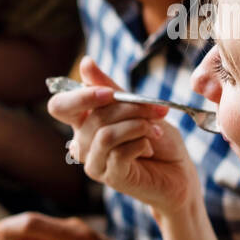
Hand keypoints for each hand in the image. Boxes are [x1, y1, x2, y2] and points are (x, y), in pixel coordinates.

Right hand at [47, 57, 197, 214]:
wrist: (179, 171)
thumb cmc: (157, 139)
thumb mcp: (137, 107)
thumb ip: (110, 89)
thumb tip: (86, 63)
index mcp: (84, 122)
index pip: (59, 106)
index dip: (80, 96)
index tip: (109, 93)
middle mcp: (82, 142)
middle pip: (93, 116)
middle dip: (129, 108)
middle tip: (154, 110)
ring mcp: (93, 162)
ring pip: (105, 134)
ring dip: (137, 126)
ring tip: (154, 130)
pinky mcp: (109, 177)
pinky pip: (119, 152)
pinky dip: (141, 143)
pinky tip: (149, 147)